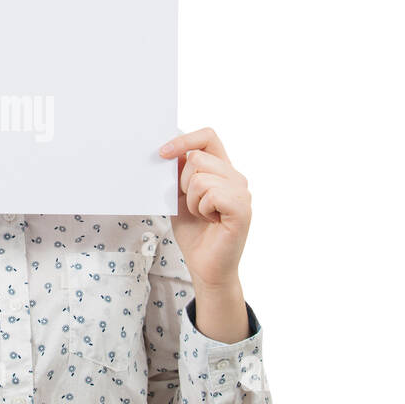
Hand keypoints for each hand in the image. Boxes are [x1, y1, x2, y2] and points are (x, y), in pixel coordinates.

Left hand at [158, 127, 250, 291]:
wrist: (205, 266)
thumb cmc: (194, 232)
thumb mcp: (179, 196)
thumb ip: (178, 173)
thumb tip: (170, 150)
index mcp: (222, 170)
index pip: (207, 137)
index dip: (184, 140)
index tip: (162, 153)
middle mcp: (235, 177)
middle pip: (197, 158)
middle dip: (183, 183)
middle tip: (192, 205)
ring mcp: (241, 192)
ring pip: (200, 177)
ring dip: (192, 200)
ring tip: (202, 215)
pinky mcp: (241, 208)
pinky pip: (211, 194)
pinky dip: (201, 209)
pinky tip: (209, 220)